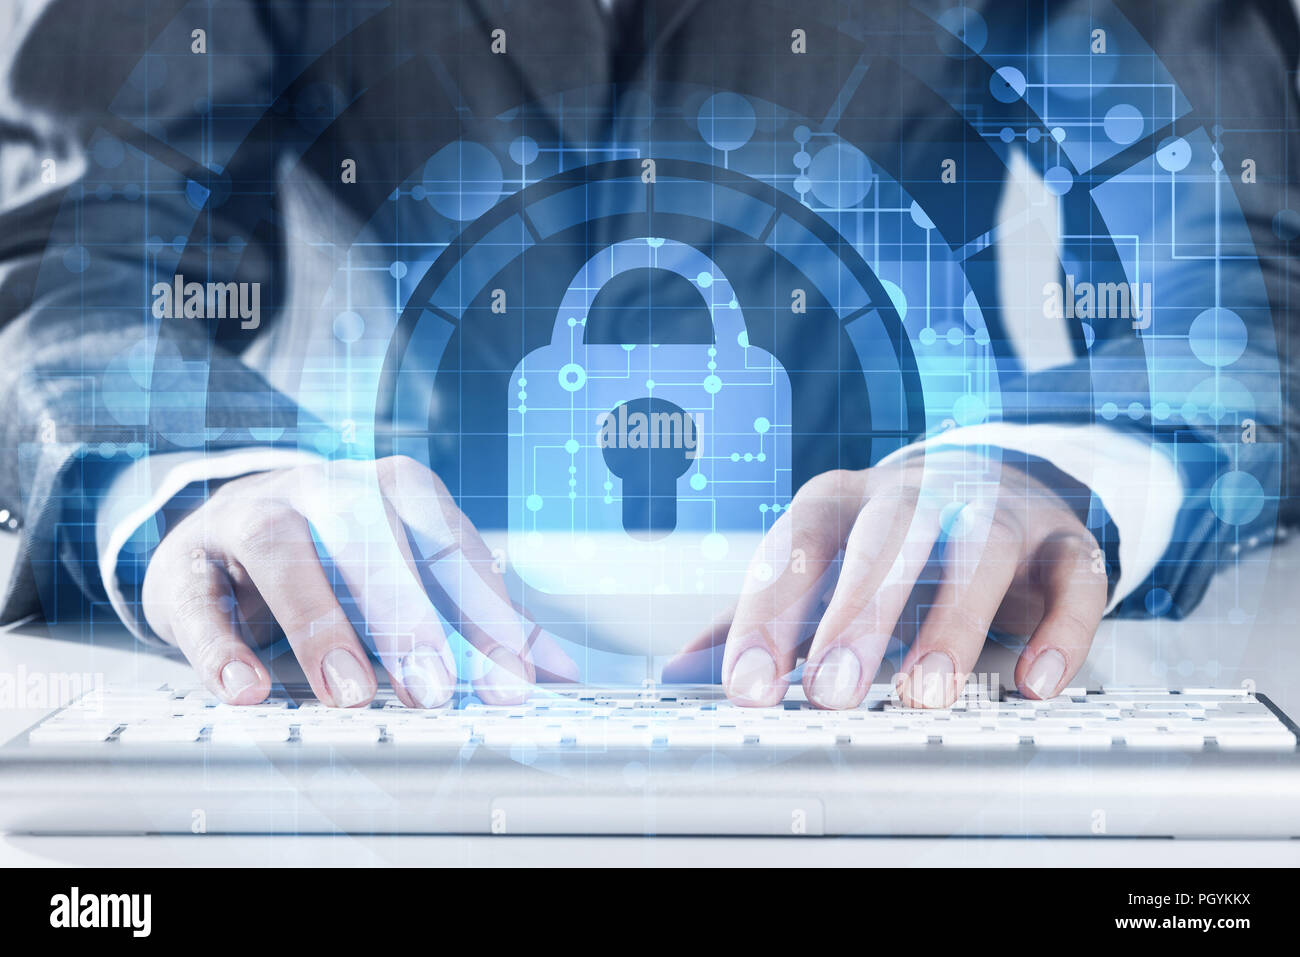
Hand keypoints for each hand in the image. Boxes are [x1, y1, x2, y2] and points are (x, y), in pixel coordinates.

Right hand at [141, 456, 575, 707]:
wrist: (221, 537)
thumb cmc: (335, 559)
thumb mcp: (408, 575)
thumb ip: (478, 619)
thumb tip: (559, 670)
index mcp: (393, 490)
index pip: (448, 545)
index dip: (483, 612)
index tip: (514, 680)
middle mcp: (325, 489)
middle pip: (371, 537)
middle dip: (406, 615)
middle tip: (435, 690)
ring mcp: (252, 515)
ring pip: (283, 553)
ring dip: (318, 624)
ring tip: (350, 693)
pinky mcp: (187, 562)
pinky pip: (200, 600)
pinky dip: (219, 647)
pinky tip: (246, 690)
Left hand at [665, 449, 1107, 708]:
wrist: (994, 483)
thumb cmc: (886, 543)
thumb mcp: (821, 566)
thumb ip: (761, 616)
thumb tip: (680, 671)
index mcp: (843, 499)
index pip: (798, 544)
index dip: (770, 613)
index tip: (747, 685)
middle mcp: (918, 492)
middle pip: (887, 538)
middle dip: (857, 616)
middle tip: (832, 693)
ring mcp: (997, 509)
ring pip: (980, 549)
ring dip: (953, 621)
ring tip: (927, 695)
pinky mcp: (1063, 540)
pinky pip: (1072, 576)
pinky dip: (1058, 629)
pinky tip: (1032, 683)